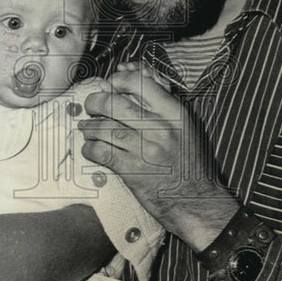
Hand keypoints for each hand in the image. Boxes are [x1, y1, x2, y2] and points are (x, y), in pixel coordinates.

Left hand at [79, 63, 237, 250]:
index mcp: (174, 113)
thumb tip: (132, 80)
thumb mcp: (185, 126)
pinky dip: (90, 148)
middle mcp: (159, 128)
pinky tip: (90, 148)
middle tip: (91, 106)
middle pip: (114, 103)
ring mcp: (144, 149)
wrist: (194, 200)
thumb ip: (162, 103)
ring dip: (89, 127)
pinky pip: (101, 152)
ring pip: (103, 128)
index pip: (140, 83)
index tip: (110, 85)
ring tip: (86, 128)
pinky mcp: (132, 170)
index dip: (118, 80)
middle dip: (95, 102)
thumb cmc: (189, 161)